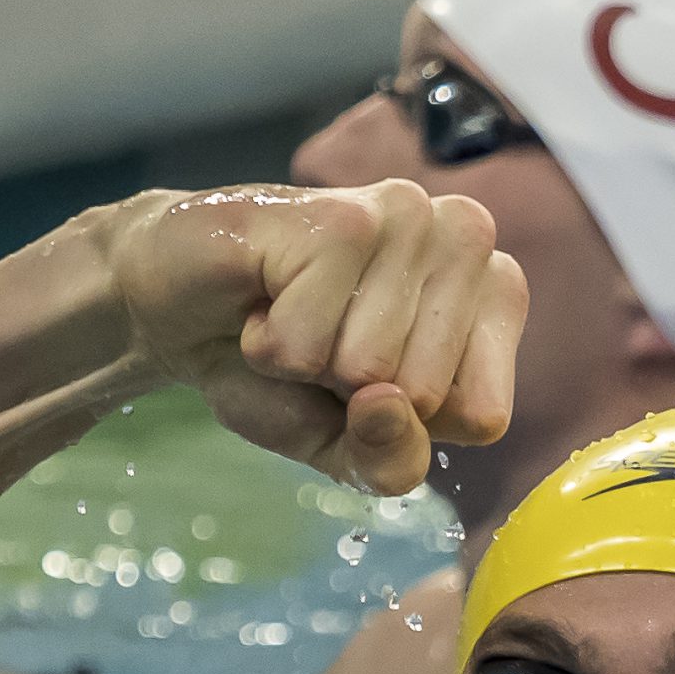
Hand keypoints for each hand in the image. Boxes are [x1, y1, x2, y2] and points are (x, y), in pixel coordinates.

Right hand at [104, 182, 527, 495]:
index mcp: (495, 295)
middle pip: (429, 395)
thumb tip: (387, 405)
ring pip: (372, 366)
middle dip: (353, 394)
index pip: (483, 416)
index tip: (368, 382)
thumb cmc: (279, 371)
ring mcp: (406, 214)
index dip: (407, 425)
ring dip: (307, 363)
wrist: (179, 309)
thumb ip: (391, 460)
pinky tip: (262, 299)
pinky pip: (312, 339)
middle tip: (320, 342)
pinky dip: (271, 343)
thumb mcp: (347, 445)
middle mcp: (466, 240)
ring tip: (290, 316)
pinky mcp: (339, 213)